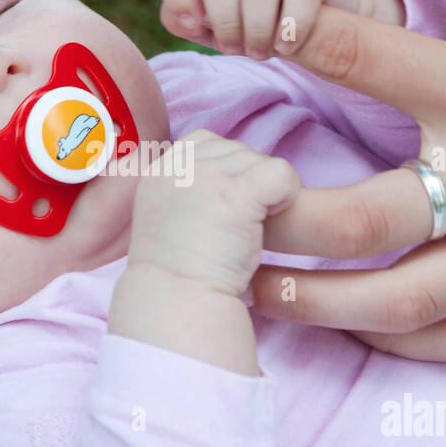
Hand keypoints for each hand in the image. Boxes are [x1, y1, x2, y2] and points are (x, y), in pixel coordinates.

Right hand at [126, 129, 299, 298]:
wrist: (178, 303)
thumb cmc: (181, 273)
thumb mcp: (170, 216)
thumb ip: (193, 188)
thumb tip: (241, 176)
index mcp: (159, 169)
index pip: (207, 143)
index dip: (226, 174)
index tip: (222, 212)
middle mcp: (180, 163)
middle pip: (238, 150)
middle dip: (247, 184)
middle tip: (234, 227)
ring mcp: (208, 174)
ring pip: (261, 161)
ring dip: (265, 196)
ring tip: (243, 233)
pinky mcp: (237, 191)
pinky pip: (282, 173)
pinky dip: (286, 197)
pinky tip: (266, 226)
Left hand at [154, 0, 404, 58]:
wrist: (314, 11)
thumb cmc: (252, 21)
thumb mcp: (215, 27)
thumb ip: (188, 24)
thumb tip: (189, 20)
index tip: (194, 26)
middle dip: (225, 22)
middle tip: (236, 50)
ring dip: (256, 28)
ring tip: (261, 53)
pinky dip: (290, 25)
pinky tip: (286, 45)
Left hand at [240, 0, 445, 362]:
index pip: (357, 59)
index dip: (281, 39)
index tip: (233, 36)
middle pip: (356, 222)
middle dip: (271, 223)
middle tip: (217, 217)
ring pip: (401, 304)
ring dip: (316, 308)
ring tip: (255, 296)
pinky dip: (402, 345)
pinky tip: (358, 328)